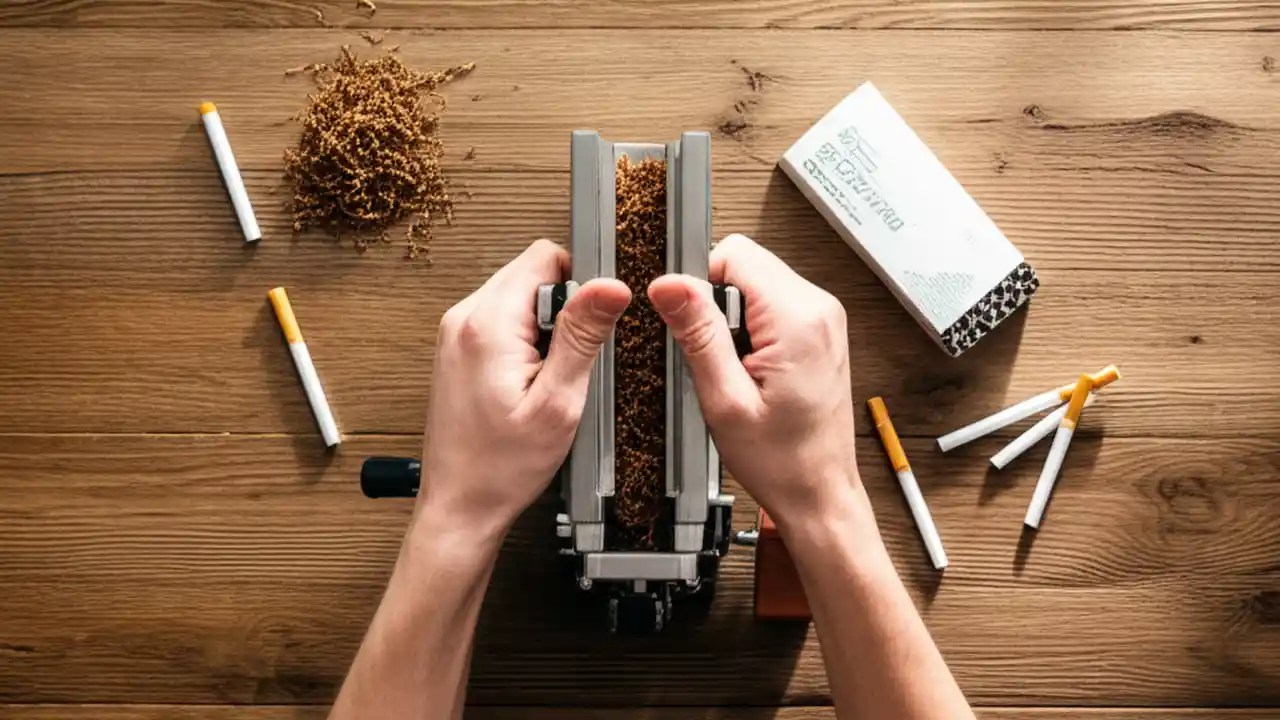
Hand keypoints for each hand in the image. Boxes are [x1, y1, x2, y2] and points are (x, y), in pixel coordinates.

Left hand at [418, 240, 630, 542]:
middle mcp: (463, 319)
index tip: (591, 322)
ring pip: (517, 295)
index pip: (544, 255)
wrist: (460, 506)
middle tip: (568, 361)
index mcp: (488, 324)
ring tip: (548, 376)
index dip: (580, 281)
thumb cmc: (503, 467)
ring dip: (544, 326)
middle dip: (562, 306)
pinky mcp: (456, 349)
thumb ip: (583, 336)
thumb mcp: (558, 403)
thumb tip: (610, 285)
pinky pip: (502, 319)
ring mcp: (454, 333)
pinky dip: (525, 340)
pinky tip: (531, 381)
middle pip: (530, 272)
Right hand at [647, 233, 859, 531]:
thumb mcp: (724, 400)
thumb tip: (669, 285)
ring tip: (737, 369)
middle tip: (719, 358)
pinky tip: (752, 369)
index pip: (734, 254)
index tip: (693, 325)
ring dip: (734, 318)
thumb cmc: (782, 460)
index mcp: (798, 319)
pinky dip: (752, 328)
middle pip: (746, 264)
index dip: (700, 283)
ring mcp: (825, 318)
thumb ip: (699, 334)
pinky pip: (772, 304)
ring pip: (756, 282)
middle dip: (717, 303)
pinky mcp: (821, 330)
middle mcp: (819, 309)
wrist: (820, 493)